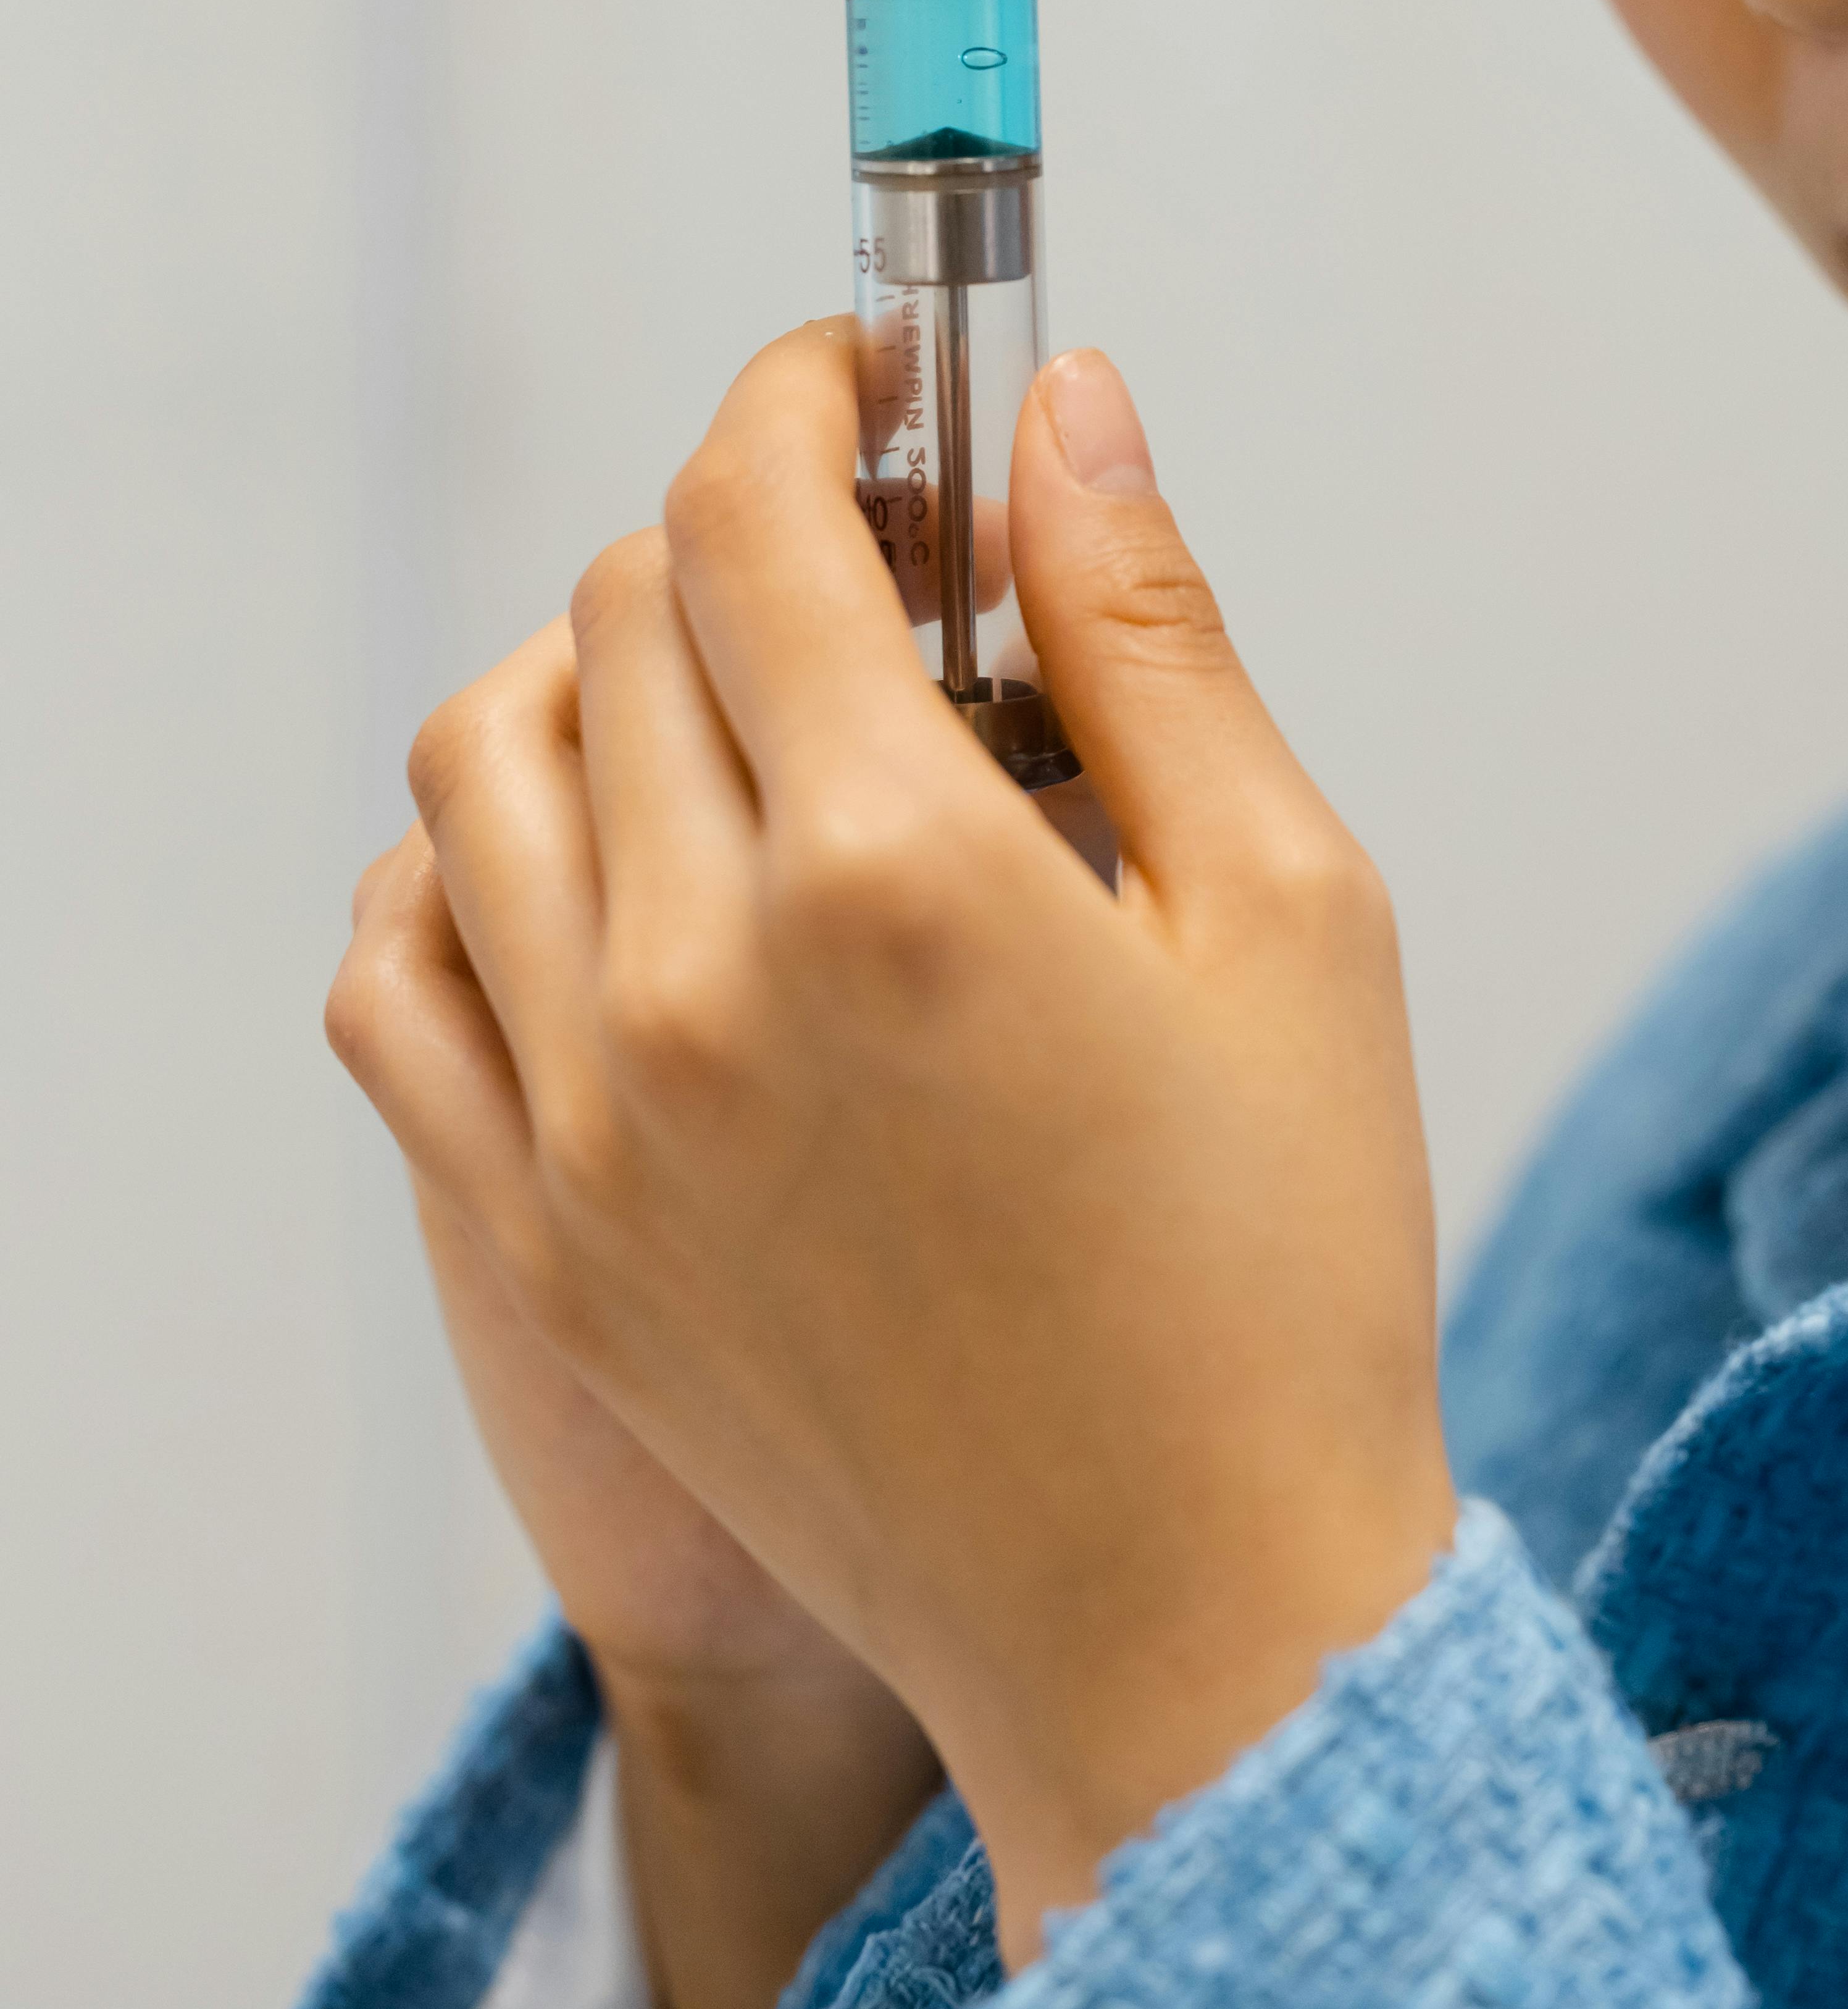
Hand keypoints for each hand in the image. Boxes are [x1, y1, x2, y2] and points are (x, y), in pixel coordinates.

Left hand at [325, 326, 1456, 1965]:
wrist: (1185, 1630)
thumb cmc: (1284, 1269)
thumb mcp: (1294, 904)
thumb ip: (1150, 630)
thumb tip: (1069, 410)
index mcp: (898, 873)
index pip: (757, 512)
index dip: (809, 392)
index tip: (876, 378)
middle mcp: (697, 977)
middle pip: (624, 609)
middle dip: (743, 518)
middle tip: (875, 556)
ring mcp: (583, 1121)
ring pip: (480, 762)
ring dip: (599, 668)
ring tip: (738, 700)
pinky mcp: (535, 1240)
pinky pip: (392, 975)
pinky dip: (467, 870)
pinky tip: (604, 869)